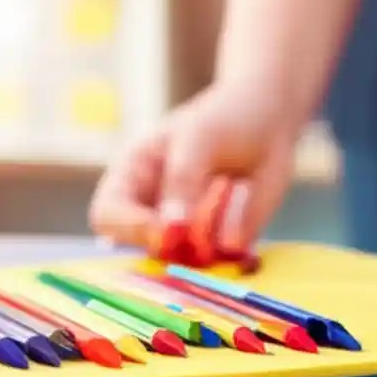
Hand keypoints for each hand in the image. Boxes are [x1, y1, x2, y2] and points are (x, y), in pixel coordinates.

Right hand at [88, 83, 299, 256]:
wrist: (269, 117)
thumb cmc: (222, 118)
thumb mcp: (198, 138)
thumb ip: (182, 180)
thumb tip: (172, 230)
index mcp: (131, 179)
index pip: (107, 217)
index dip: (131, 228)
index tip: (168, 230)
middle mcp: (153, 212)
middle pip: (144, 248)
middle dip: (176, 242)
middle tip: (205, 219)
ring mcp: (188, 233)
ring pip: (189, 259)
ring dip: (215, 231)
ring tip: (233, 184)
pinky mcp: (223, 244)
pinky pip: (227, 258)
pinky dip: (241, 234)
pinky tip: (247, 193)